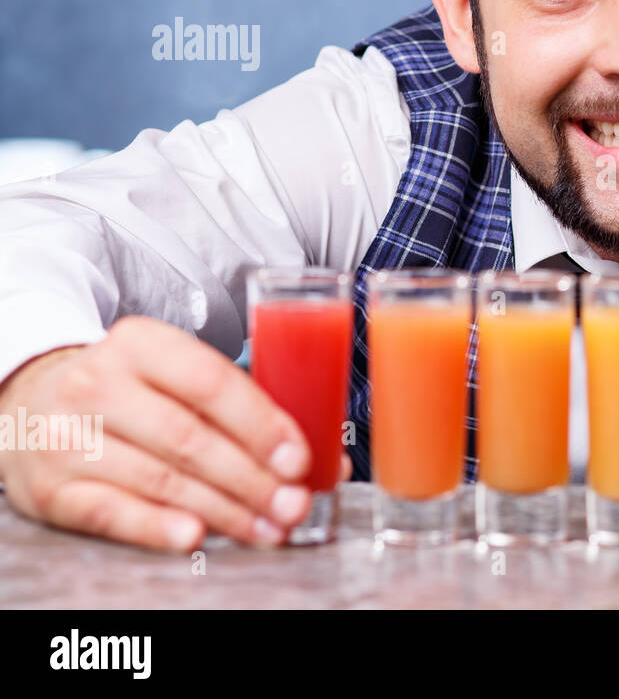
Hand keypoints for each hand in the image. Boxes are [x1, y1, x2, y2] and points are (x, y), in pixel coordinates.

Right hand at [0, 316, 345, 551]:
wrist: (31, 402)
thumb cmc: (129, 389)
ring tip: (266, 527)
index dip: (260, 425)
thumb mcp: (173, 372)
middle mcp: (99, 384)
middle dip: (252, 478)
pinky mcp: (50, 488)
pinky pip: (111, 511)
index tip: (298, 458)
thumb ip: (241, 406)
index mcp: (141, 343)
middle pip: (190, 438)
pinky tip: (197, 537)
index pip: (211, 382)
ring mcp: (69, 437)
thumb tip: (324, 460)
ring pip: (160, 479)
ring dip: (223, 510)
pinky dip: (157, 527)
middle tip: (293, 504)